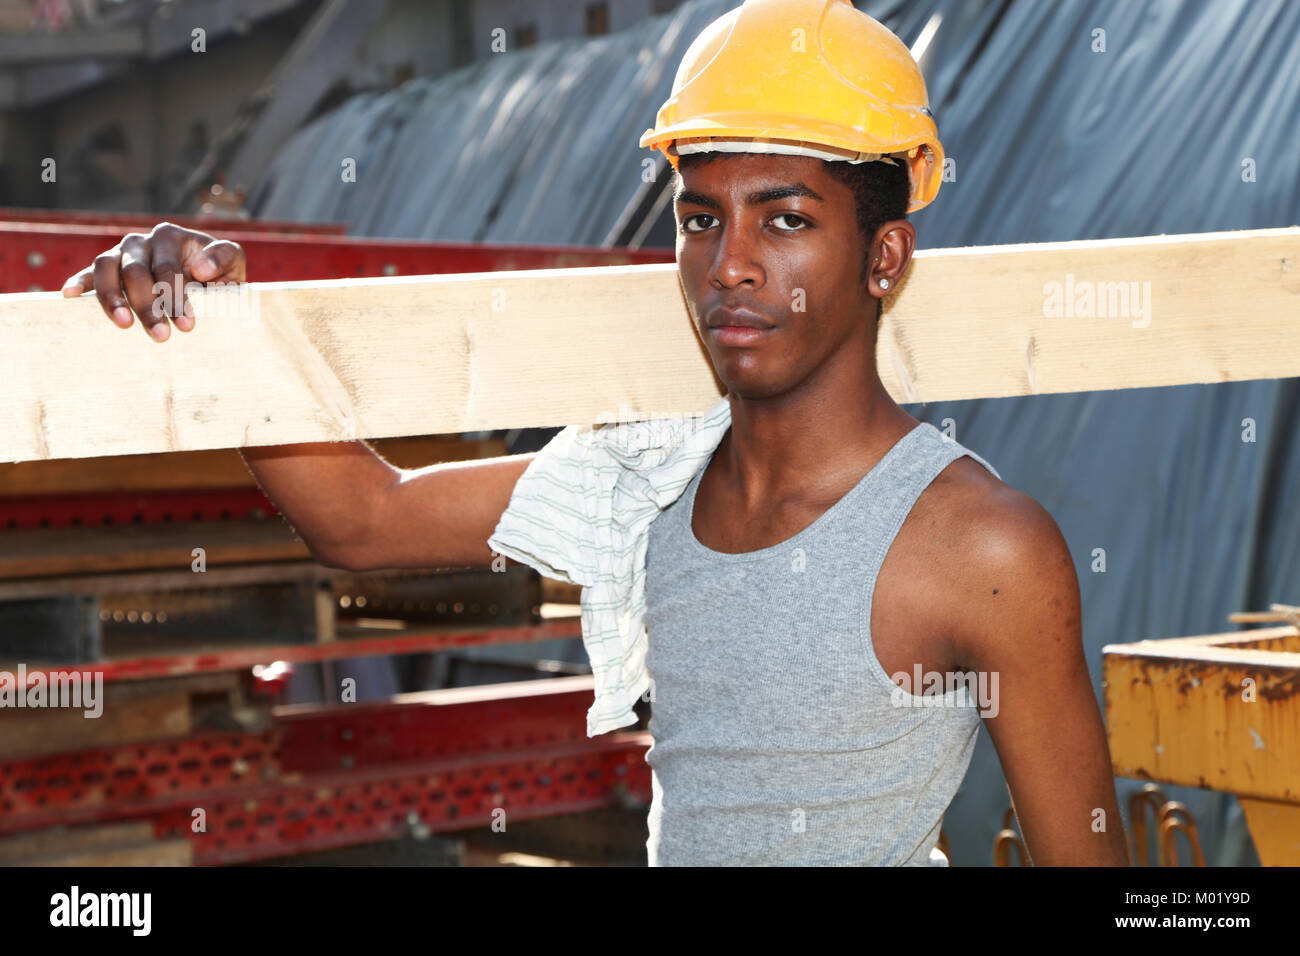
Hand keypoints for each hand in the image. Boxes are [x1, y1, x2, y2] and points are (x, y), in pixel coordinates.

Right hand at [60, 221, 245, 341]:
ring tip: (124, 324)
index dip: (176, 296)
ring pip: (107, 268)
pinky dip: (79, 281)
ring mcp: (121, 253)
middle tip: (161, 336)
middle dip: (148, 306)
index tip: (187, 325)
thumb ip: (224, 258)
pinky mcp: (109, 268)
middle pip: (136, 271)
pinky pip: (89, 271)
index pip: (168, 268)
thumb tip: (199, 269)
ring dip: (112, 298)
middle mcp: (141, 242)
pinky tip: (70, 296)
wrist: (208, 277)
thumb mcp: (233, 262)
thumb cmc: (220, 272)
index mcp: (170, 236)